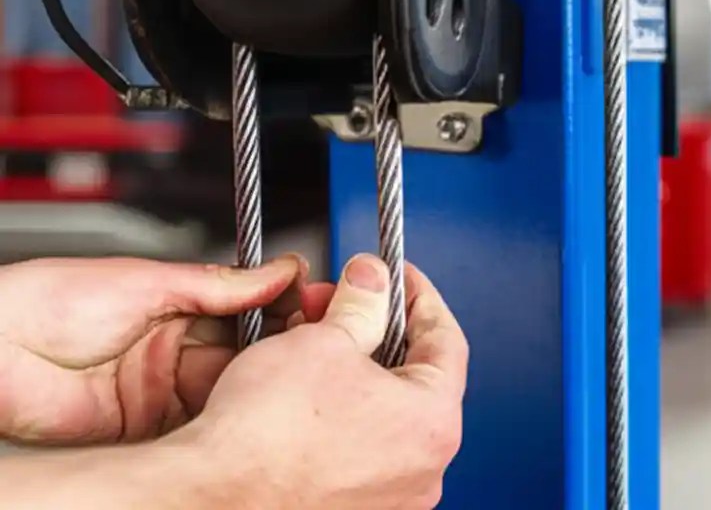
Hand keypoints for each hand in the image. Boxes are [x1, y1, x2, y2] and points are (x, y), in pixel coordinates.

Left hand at [0, 254, 324, 444]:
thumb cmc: (44, 301)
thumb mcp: (148, 280)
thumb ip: (218, 284)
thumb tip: (279, 270)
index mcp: (178, 309)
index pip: (251, 312)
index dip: (287, 312)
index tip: (320, 308)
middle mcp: (173, 353)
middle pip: (250, 358)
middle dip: (284, 353)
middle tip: (318, 348)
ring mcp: (161, 393)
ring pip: (232, 394)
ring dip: (261, 389)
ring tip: (292, 380)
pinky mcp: (146, 430)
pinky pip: (199, 429)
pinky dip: (226, 424)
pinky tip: (251, 414)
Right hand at [183, 254, 467, 509]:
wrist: (210, 498)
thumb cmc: (263, 438)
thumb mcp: (322, 341)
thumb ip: (361, 303)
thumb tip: (373, 282)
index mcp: (433, 423)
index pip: (446, 339)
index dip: (418, 297)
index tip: (398, 278)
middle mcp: (424, 469)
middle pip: (415, 378)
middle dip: (375, 332)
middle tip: (343, 305)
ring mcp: (392, 498)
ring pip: (384, 416)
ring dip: (355, 375)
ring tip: (313, 348)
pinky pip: (360, 451)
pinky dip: (342, 418)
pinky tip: (307, 398)